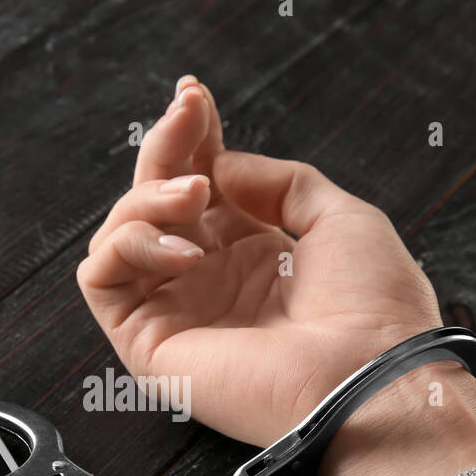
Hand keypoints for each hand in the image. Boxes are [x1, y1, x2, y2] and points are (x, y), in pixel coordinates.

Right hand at [77, 75, 442, 447]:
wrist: (371, 380)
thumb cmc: (374, 312)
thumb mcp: (340, 218)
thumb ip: (279, 181)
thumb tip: (220, 165)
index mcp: (254, 256)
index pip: (200, 187)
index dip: (190, 138)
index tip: (193, 95)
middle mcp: (210, 282)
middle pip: (156, 200)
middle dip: (166, 147)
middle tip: (186, 113)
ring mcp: (177, 312)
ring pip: (120, 234)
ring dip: (148, 196)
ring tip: (195, 196)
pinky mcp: (149, 344)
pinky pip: (101, 277)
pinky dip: (128, 244)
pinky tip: (183, 249)